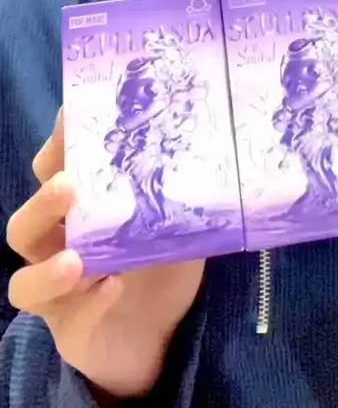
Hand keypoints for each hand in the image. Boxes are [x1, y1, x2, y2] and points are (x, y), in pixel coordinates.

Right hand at [6, 110, 204, 398]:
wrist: (166, 335)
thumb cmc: (159, 266)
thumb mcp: (171, 220)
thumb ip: (172, 189)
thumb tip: (196, 137)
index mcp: (74, 215)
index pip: (49, 175)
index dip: (56, 148)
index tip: (71, 120)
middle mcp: (55, 252)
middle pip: (24, 227)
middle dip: (41, 204)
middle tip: (68, 186)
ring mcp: (58, 298)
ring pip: (24, 284)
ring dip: (47, 269)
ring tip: (77, 259)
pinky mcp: (72, 335)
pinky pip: (70, 322)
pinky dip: (90, 304)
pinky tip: (113, 287)